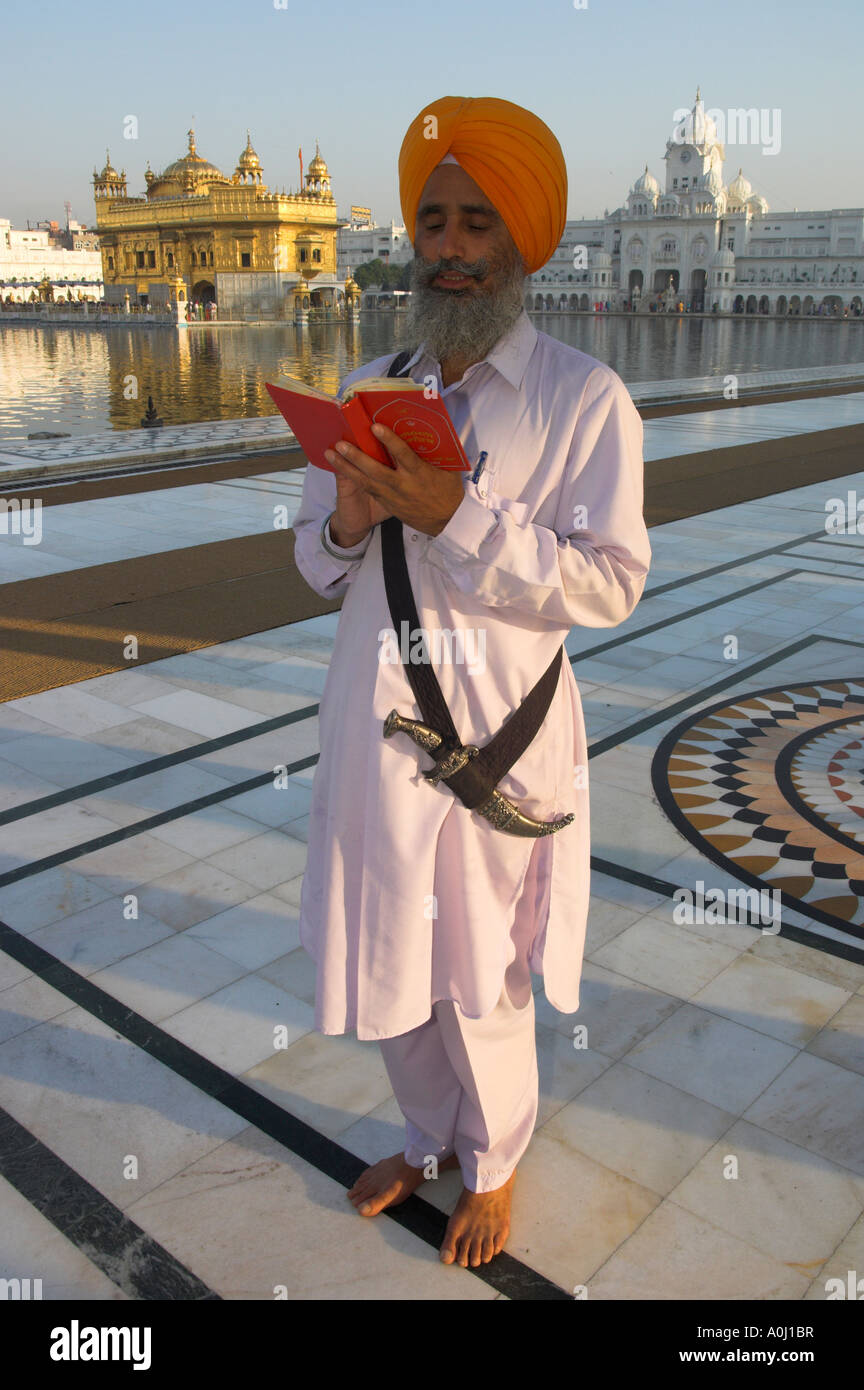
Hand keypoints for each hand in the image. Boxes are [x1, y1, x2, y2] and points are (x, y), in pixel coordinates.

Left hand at [324, 423, 465, 536]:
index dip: (389, 441)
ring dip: (347, 468)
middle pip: (376, 470)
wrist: (447, 522)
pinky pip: (368, 490)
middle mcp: (404, 485)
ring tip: (331, 455)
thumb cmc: (449, 491)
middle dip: (357, 457)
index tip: (375, 427)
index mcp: (419, 473)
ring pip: (367, 482)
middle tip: (341, 444)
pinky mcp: (388, 503)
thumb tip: (425, 431)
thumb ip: (433, 452)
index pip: (402, 454)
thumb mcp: (447, 469)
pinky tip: (342, 469)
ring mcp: (393, 496)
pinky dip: (354, 479)